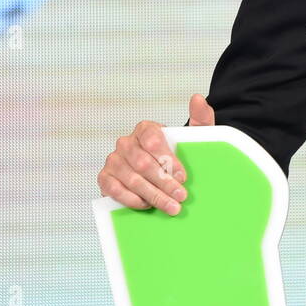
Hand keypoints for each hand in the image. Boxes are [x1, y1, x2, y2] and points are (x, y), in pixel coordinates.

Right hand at [97, 94, 215, 214]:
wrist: (162, 171)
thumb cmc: (178, 153)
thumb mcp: (193, 136)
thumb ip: (200, 117)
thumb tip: (198, 98)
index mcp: (145, 128)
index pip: (153, 141)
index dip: (168, 160)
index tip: (183, 177)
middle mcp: (126, 142)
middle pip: (143, 164)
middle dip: (164, 183)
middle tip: (180, 197)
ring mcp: (113, 160)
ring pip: (132, 179)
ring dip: (153, 195)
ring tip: (171, 206)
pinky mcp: (105, 178)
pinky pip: (115, 190)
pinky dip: (132, 199)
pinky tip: (148, 205)